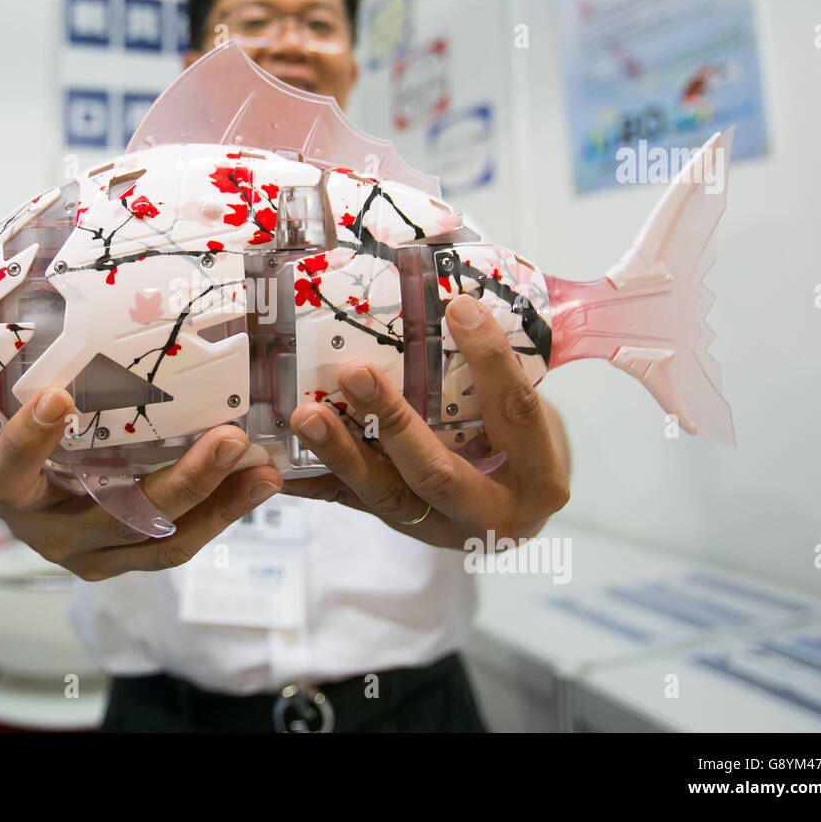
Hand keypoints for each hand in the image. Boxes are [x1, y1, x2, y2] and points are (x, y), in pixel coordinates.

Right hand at [0, 388, 283, 579]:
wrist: (42, 495)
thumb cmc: (41, 433)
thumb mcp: (30, 407)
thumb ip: (52, 371)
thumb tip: (65, 280)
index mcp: (13, 492)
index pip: (6, 473)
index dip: (27, 442)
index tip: (56, 397)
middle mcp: (50, 531)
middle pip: (112, 516)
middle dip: (180, 480)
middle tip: (228, 438)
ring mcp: (94, 553)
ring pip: (159, 537)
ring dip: (217, 500)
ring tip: (261, 468)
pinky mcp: (131, 559)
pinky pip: (180, 542)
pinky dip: (223, 511)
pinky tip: (257, 480)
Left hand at [284, 293, 569, 547]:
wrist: (513, 511)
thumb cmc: (522, 448)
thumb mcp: (528, 412)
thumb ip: (497, 371)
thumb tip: (455, 293)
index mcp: (541, 479)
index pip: (515, 415)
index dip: (490, 361)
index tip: (458, 308)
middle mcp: (491, 516)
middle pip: (437, 472)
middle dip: (393, 424)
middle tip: (355, 374)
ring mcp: (439, 529)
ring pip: (384, 495)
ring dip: (341, 454)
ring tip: (306, 415)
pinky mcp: (400, 528)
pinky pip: (350, 505)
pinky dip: (315, 480)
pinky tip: (279, 460)